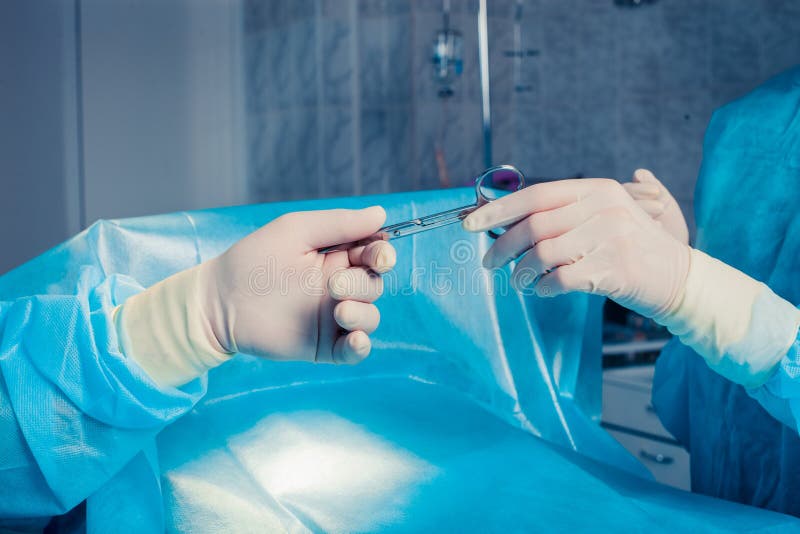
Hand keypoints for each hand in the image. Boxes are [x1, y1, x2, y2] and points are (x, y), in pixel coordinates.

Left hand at [116, 206, 396, 387]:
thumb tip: (381, 214)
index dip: (383, 254)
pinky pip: (355, 350)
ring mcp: (332, 318)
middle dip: (362, 284)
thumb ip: (340, 224)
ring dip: (363, 314)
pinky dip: (361, 346)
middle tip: (334, 286)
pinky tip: (354, 340)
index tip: (379, 256)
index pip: (374, 254)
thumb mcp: (296, 231)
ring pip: (370, 317)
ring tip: (340, 312)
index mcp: (335, 257)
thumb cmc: (253, 259)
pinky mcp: (324, 346)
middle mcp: (339, 287)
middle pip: (373, 285)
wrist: (219, 302)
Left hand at [462, 178, 689, 318]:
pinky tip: (542, 290)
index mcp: (597, 189)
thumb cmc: (629, 249)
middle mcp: (604, 207)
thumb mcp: (603, 217)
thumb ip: (562, 214)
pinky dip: (542, 288)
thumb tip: (505, 218)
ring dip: (520, 273)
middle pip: (534, 225)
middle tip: (488, 263)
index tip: (469, 223)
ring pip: (542, 254)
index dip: (498, 209)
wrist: (678, 278)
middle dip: (501, 247)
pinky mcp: (614, 269)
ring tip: (519, 282)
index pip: (536, 195)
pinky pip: (559, 279)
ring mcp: (611, 237)